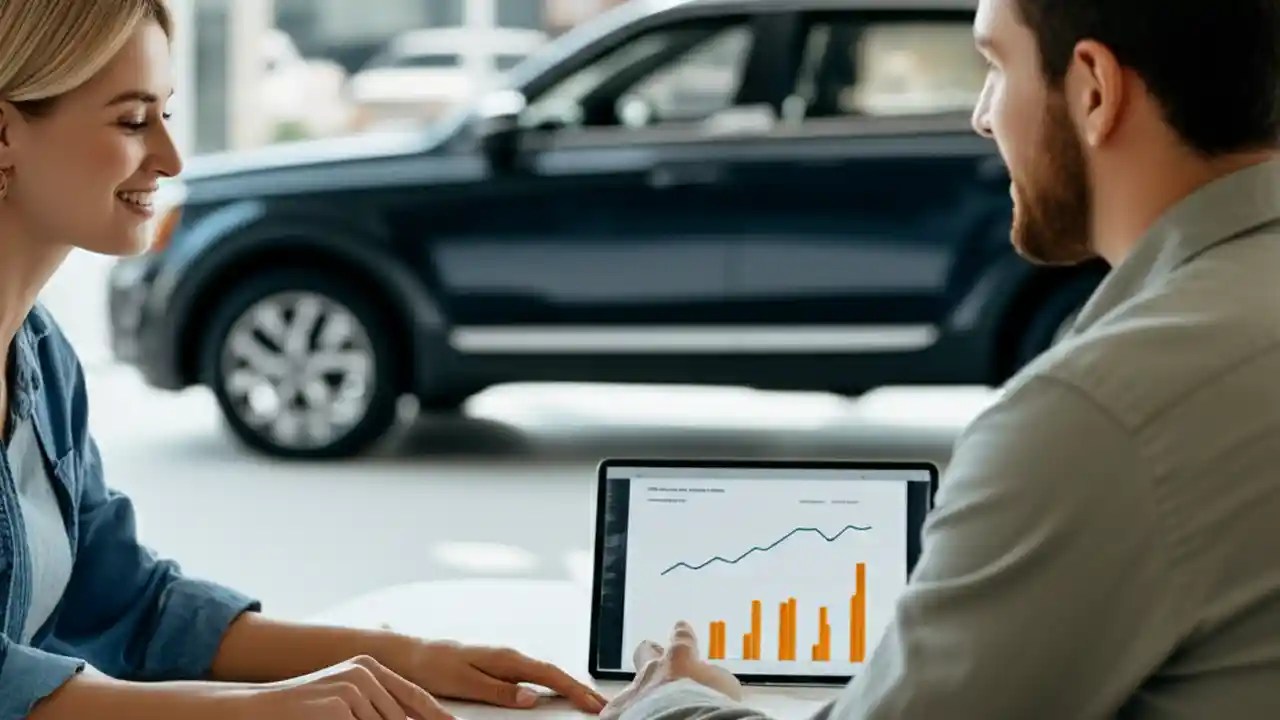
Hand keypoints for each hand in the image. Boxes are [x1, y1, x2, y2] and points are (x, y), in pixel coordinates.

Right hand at [230, 655, 452, 719]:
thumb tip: (412, 718)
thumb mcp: (347, 698)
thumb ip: (379, 705)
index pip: (414, 696)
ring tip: (337, 718)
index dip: (435, 715)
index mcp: (369, 666)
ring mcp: (352, 687)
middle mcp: (364, 672)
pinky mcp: (338, 705)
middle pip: (399, 718)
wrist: (260, 707)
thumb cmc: (306, 709)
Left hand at [388, 639, 607, 713]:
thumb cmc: (434, 666)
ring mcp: (504, 660)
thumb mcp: (465, 683)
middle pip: (553, 674)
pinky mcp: (498, 666)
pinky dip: (550, 685)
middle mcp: (509, 656)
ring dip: (566, 687)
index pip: (549, 675)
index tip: (594, 703)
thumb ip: (500, 691)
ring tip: (584, 701)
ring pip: (544, 674)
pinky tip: (554, 694)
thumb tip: (532, 698)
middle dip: (579, 689)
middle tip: (600, 706)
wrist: (411, 654)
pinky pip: (532, 676)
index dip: (574, 689)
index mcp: (505, 659)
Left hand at [601, 622, 742, 719]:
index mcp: (680, 659)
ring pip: (631, 687)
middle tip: (653, 656)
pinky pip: (615, 711)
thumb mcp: (726, 688)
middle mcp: (652, 671)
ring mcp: (632, 693)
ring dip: (639, 695)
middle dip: (650, 654)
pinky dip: (621, 713)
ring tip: (646, 708)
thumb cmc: (711, 706)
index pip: (681, 638)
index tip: (680, 627)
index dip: (681, 634)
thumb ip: (712, 681)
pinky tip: (626, 718)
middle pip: (646, 653)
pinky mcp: (616, 715)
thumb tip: (710, 686)